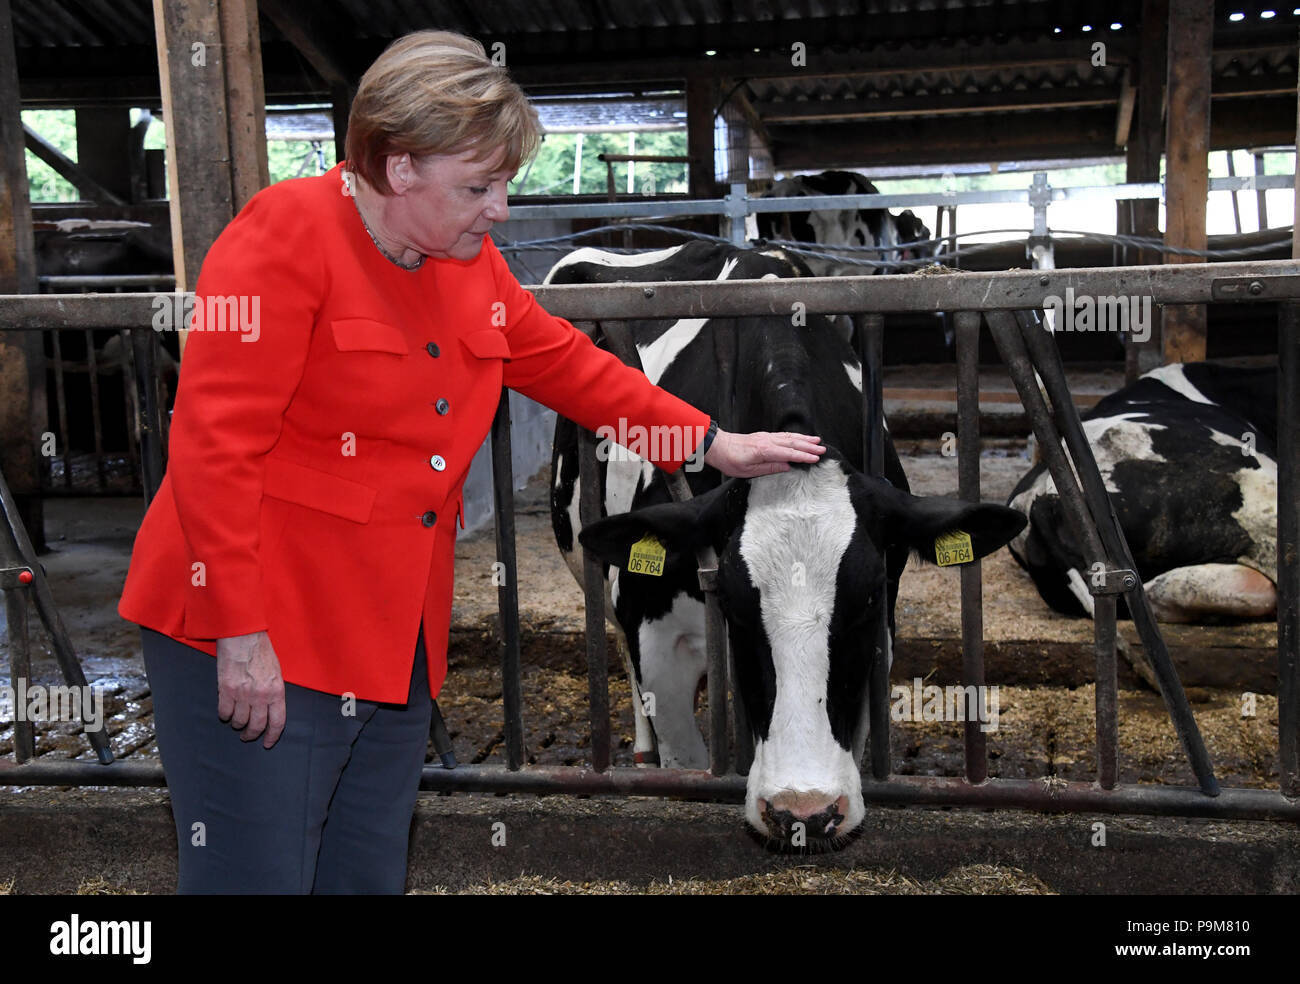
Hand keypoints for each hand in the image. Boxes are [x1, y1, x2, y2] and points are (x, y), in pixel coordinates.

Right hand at [216, 630, 285, 748]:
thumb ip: (274, 691)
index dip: (272, 736)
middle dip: (251, 735)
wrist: (242, 637)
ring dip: (237, 725)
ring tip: (236, 723)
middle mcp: (260, 696)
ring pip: (239, 721)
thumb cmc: (261, 651)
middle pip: (256, 726)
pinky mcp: (225, 690)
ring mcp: (242, 694)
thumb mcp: (277, 672)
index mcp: (277, 691)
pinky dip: (224, 715)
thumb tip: (271, 707)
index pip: (277, 722)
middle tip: (247, 736)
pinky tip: (225, 712)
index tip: (267, 744)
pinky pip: (224, 712)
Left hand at [703, 429, 825, 477]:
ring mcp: (766, 437)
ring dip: (804, 439)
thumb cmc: (729, 460)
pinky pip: (783, 435)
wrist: (718, 446)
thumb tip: (787, 467)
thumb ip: (769, 468)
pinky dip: (794, 436)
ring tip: (817, 441)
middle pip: (792, 443)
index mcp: (764, 451)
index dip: (803, 457)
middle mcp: (767, 441)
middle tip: (822, 450)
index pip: (789, 454)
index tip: (815, 459)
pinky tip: (800, 438)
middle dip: (809, 447)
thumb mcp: (748, 471)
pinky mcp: (763, 436)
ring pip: (789, 437)